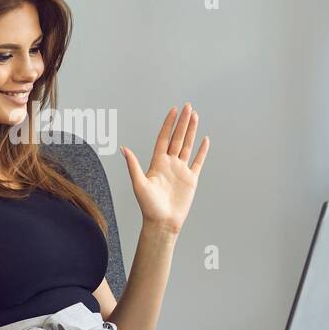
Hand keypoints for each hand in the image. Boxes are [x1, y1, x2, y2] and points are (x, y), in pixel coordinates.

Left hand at [120, 103, 209, 233]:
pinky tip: (205, 140)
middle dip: (183, 122)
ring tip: (195, 116)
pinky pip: (198, 161)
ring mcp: (181, 170)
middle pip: (178, 138)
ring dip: (192, 131)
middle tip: (188, 106)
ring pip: (188, 146)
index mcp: (157, 162)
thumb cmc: (149, 206)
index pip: (164, 138)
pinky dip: (202, 151)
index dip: (168, 124)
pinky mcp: (191, 179)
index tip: (173, 110)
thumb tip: (123, 148)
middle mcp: (170, 163)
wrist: (163, 222)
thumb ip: (133, 165)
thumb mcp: (139, 184)